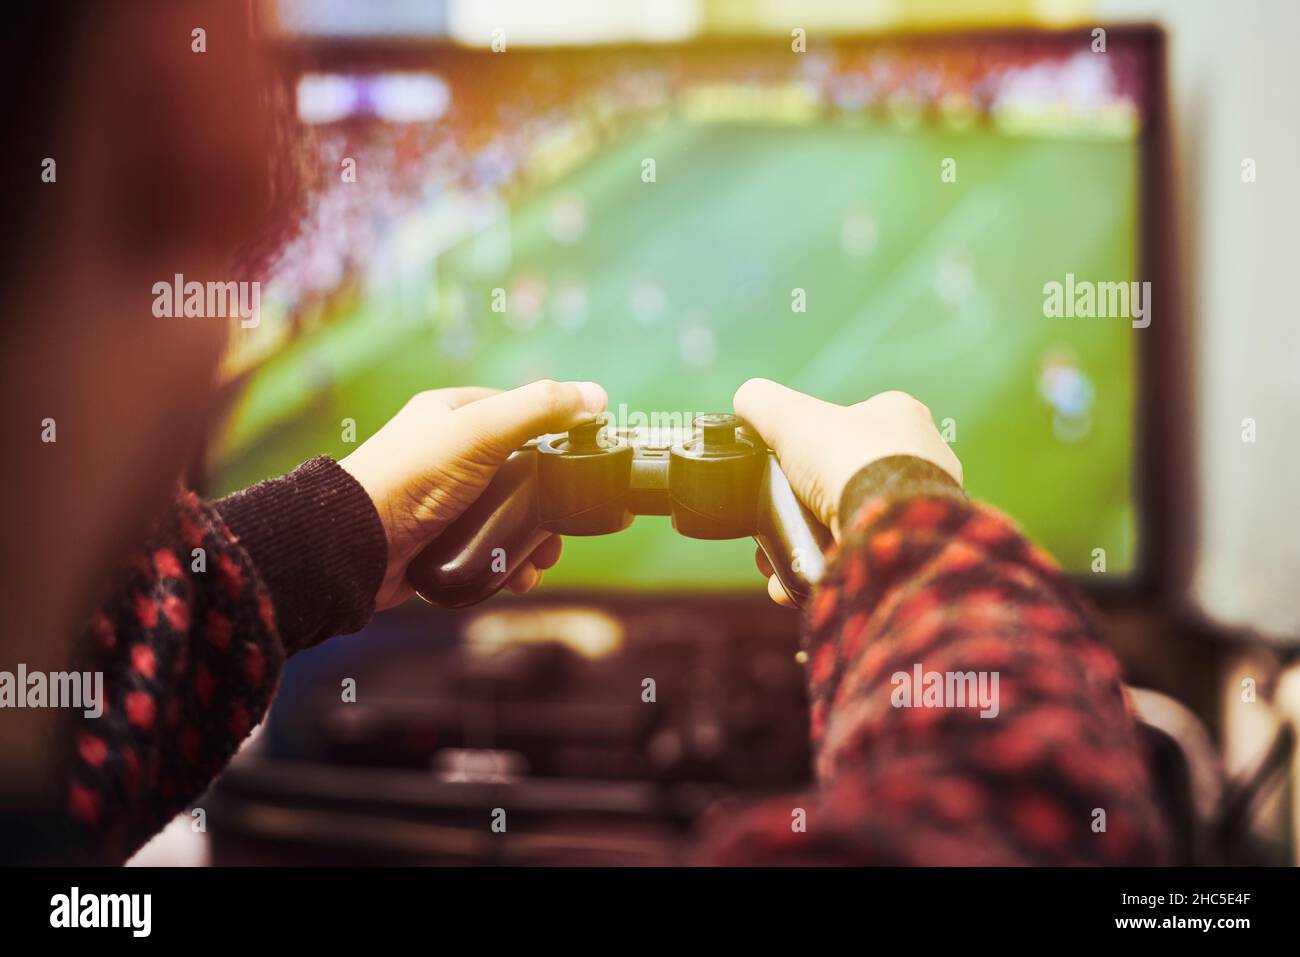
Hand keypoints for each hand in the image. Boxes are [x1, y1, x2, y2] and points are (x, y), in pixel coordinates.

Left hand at [339, 379, 606, 608]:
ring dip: (532, 541)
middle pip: (519, 474)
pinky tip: (517, 577)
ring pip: (506, 516)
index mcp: (450, 415)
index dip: (553, 437)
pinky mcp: (437, 542)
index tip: (579, 462)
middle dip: (548, 505)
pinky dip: (508, 564)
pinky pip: (486, 549)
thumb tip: (595, 395)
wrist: (354, 547)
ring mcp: (442, 501)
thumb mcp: (481, 431)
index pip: (518, 415)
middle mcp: (445, 454)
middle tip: (561, 530)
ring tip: (540, 562)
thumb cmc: (411, 479)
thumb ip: (540, 409)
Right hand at [733, 378, 962, 605]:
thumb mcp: (790, 415)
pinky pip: (859, 556)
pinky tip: (792, 582)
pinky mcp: (913, 548)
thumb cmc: (849, 459)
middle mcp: (921, 459)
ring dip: (806, 542)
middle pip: (842, 479)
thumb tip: (744, 403)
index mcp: (900, 417)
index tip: (780, 471)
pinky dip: (823, 569)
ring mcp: (920, 507)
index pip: (847, 423)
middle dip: (799, 505)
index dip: (807, 444)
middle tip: (769, 524)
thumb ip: (760, 401)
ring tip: (774, 561)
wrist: (892, 525)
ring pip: (849, 522)